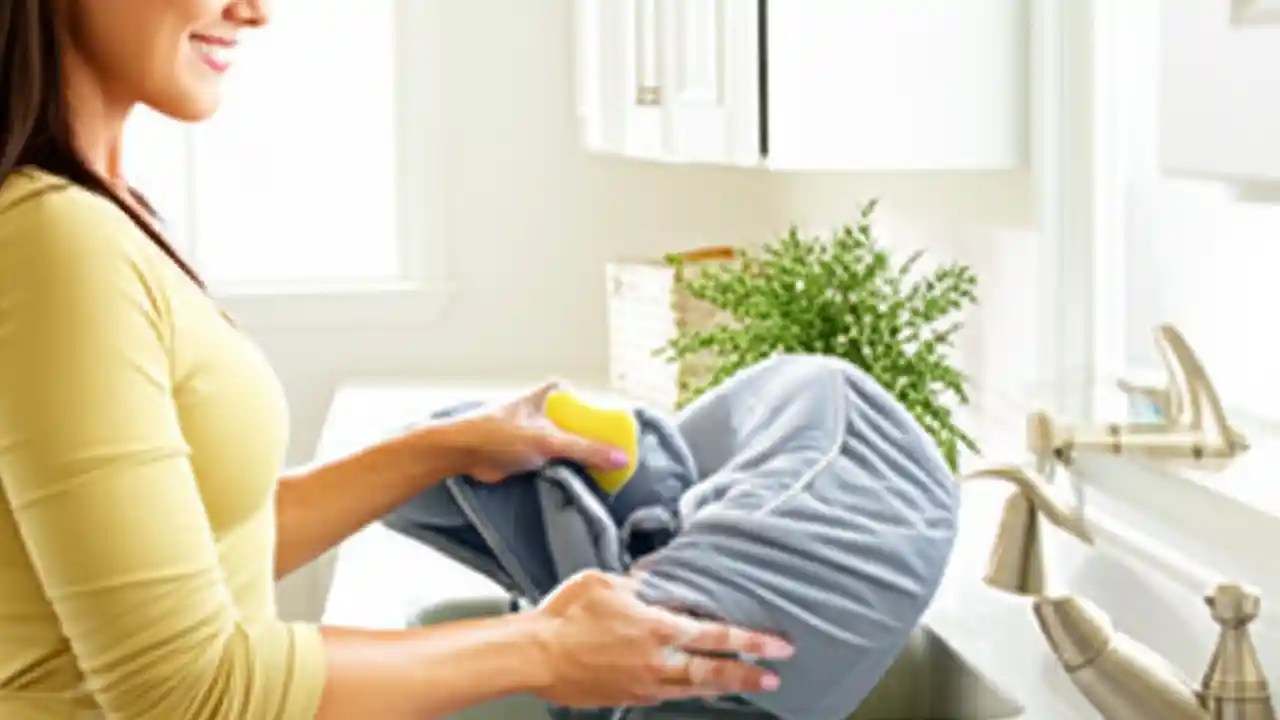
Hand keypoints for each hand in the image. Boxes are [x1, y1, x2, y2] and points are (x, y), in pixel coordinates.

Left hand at [447, 381, 629, 482]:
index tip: (629, 447)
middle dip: (599, 447)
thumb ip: (586, 449)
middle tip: (620, 467)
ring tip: (607, 478)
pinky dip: (570, 469)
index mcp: (556, 393)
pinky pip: (559, 460)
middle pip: (586, 429)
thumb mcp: (548, 440)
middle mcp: (551, 408)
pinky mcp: (532, 451)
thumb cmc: (498, 435)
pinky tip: (584, 481)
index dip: (611, 427)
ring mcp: (541, 430)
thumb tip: (621, 459)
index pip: (594, 408)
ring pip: (572, 446)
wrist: (461, 452)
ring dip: (583, 461)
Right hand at [530, 570, 793, 708]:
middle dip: (748, 673)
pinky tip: (699, 688)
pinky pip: (669, 695)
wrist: (534, 655)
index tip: (777, 644)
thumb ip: (641, 581)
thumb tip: (661, 576)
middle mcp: (657, 660)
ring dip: (726, 686)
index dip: (751, 640)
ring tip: (749, 684)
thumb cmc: (565, 615)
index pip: (716, 634)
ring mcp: (645, 683)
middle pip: (714, 670)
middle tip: (775, 675)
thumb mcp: (606, 582)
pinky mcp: (630, 697)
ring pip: (695, 688)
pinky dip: (691, 692)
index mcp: (656, 627)